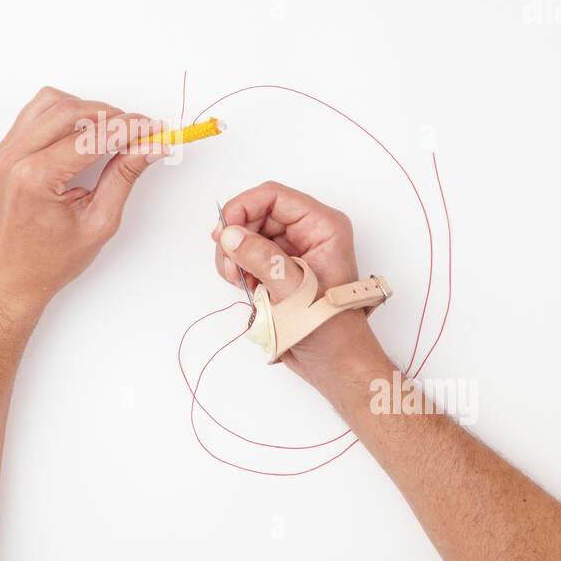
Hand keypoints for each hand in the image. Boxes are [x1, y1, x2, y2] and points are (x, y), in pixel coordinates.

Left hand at [0, 87, 166, 314]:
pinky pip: (36, 113)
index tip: (152, 128)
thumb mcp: (98, 223)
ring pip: (51, 102)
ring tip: (110, 133)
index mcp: (36, 178)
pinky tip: (83, 133)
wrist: (11, 277)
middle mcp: (15, 158)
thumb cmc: (49, 260)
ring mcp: (6, 151)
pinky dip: (64, 114)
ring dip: (85, 109)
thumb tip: (150, 147)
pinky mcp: (6, 150)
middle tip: (137, 132)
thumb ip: (124, 177)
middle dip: (110, 115)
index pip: (91, 137)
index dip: (128, 128)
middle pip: (70, 110)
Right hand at [213, 182, 388, 398]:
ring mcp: (292, 251)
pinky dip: (238, 269)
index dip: (242, 208)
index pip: (273, 196)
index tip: (223, 233)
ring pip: (248, 235)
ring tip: (240, 282)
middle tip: (229, 267)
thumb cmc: (330, 330)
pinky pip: (248, 255)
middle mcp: (307, 233)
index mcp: (322, 226)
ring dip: (234, 256)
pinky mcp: (278, 268)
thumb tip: (230, 235)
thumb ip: (262, 260)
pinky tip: (247, 289)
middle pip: (256, 214)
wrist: (336, 364)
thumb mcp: (295, 292)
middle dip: (236, 237)